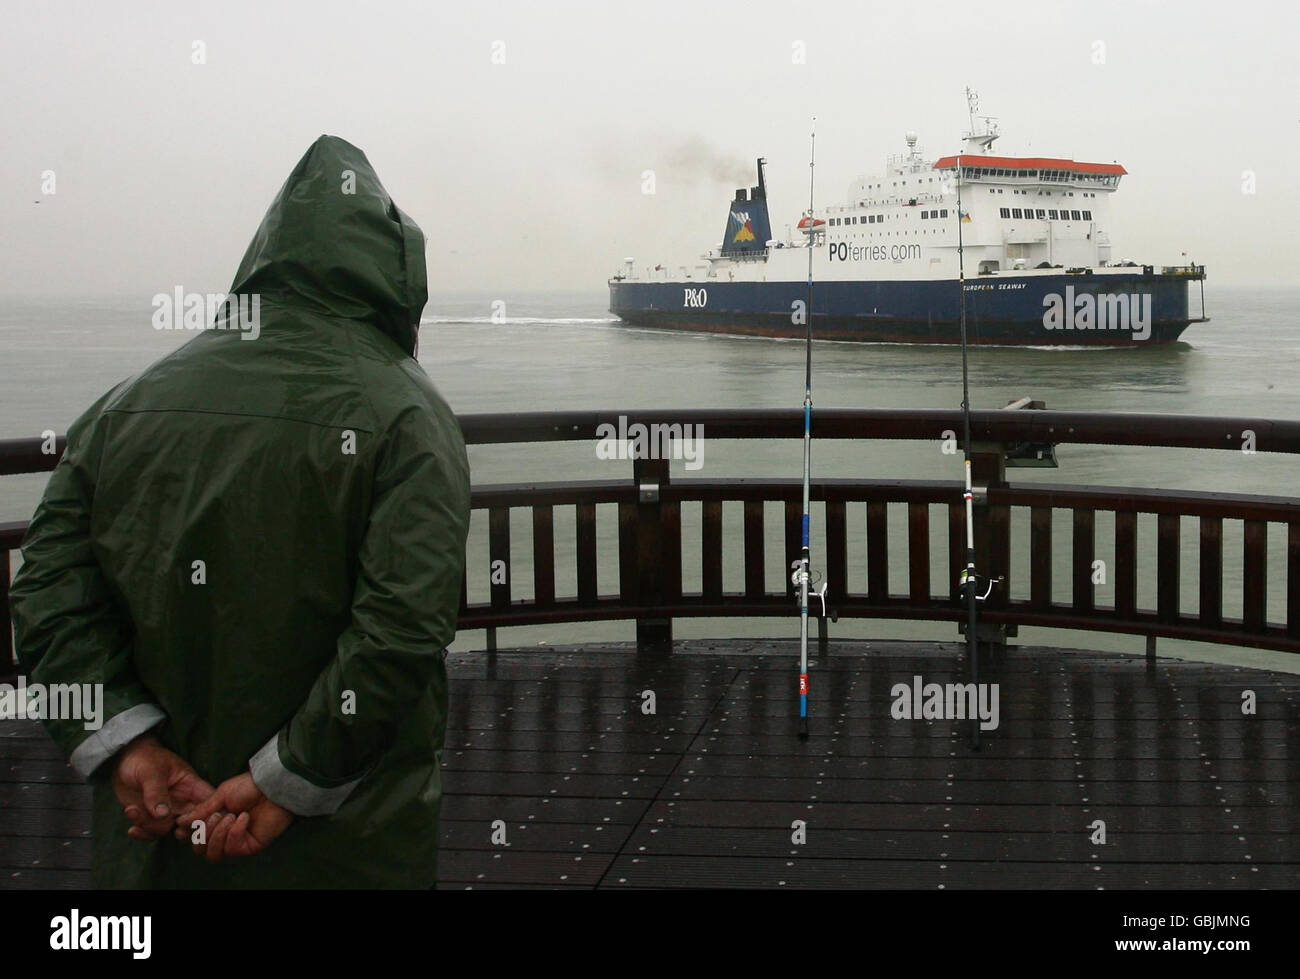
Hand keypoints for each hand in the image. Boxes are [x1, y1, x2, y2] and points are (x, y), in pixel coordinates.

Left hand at [111, 734, 214, 840]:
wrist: (123, 761)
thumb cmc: (144, 758)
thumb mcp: (151, 771)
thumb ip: (157, 792)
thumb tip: (162, 815)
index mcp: (192, 786)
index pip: (208, 803)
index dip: (204, 817)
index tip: (183, 821)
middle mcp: (183, 802)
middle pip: (192, 823)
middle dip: (176, 829)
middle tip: (159, 822)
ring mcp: (168, 812)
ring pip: (168, 830)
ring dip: (148, 826)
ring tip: (131, 810)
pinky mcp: (152, 818)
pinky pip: (153, 834)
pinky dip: (142, 834)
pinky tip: (132, 829)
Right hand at [179, 772, 294, 861]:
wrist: (272, 787)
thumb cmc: (249, 786)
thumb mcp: (220, 795)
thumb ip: (201, 811)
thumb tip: (180, 822)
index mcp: (215, 820)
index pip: (195, 837)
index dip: (187, 835)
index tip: (182, 828)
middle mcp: (224, 833)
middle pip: (201, 850)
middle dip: (203, 834)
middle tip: (215, 816)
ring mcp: (236, 841)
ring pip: (214, 854)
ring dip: (218, 834)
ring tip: (230, 816)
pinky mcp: (250, 846)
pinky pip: (232, 849)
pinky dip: (234, 833)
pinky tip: (244, 818)